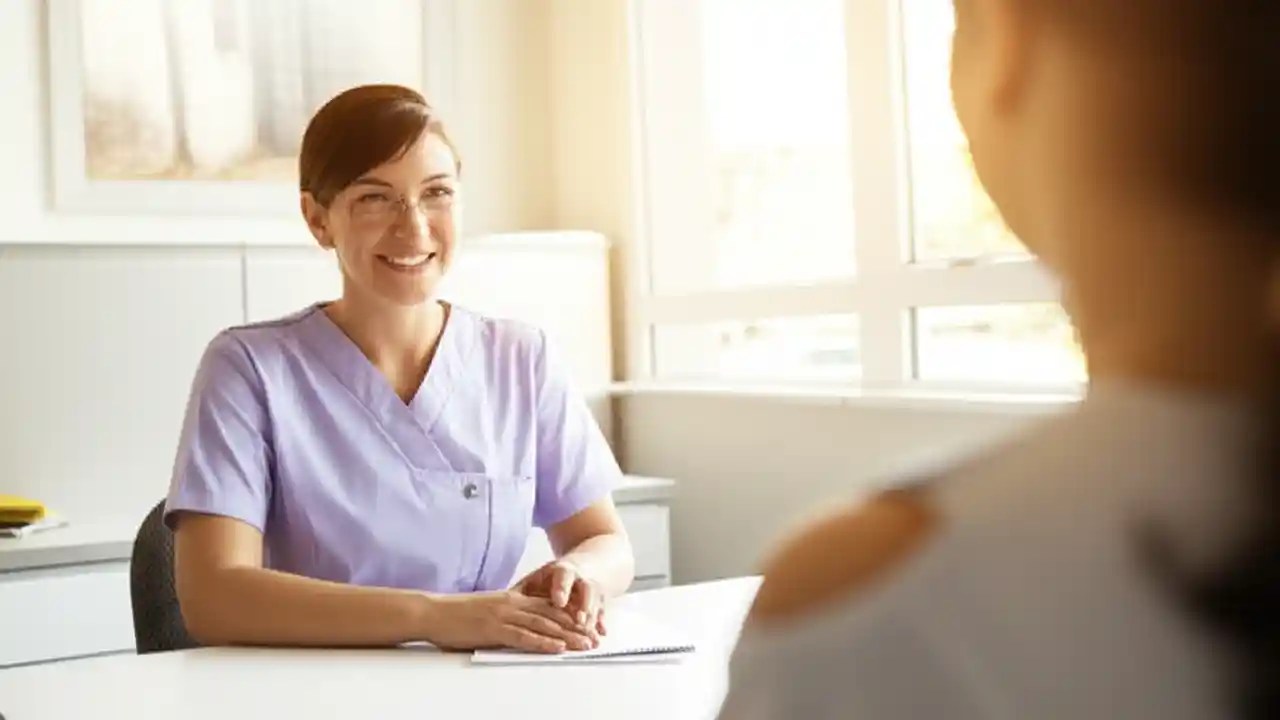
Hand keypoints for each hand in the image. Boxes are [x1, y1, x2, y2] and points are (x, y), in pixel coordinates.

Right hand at [425, 590, 596, 653]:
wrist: (433, 612)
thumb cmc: (457, 615)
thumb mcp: (488, 610)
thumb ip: (506, 616)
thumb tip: (521, 627)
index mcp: (512, 599)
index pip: (548, 606)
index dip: (569, 615)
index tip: (587, 624)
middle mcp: (512, 604)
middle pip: (552, 615)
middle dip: (575, 627)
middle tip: (594, 637)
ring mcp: (504, 616)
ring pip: (543, 625)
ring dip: (567, 636)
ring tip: (585, 644)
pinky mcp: (494, 629)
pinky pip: (524, 637)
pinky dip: (543, 643)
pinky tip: (558, 649)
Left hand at [513, 560, 607, 638]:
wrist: (586, 565)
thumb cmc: (554, 577)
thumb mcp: (538, 579)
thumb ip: (522, 592)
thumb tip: (496, 604)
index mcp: (562, 571)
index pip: (563, 577)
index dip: (561, 589)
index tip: (558, 602)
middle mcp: (581, 579)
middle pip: (585, 590)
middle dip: (584, 606)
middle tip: (580, 622)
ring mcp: (593, 590)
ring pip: (596, 603)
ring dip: (594, 619)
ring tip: (591, 635)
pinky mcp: (601, 601)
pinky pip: (603, 612)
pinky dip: (602, 623)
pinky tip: (602, 634)